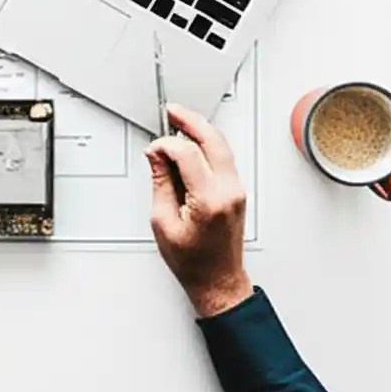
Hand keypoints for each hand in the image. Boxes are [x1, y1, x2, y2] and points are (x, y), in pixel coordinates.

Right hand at [145, 104, 252, 317]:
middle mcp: (228, 191)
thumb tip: (157, 155)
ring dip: (201, 130)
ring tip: (180, 122)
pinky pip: (224, 158)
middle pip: (213, 140)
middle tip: (173, 111)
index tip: (153, 149)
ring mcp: (236, 190)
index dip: (166, 145)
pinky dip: (208, 146)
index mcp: (209, 200)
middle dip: (191, 121)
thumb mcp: (163, 222)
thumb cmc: (192, 262)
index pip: (187, 154)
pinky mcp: (237, 191)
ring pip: (222, 146)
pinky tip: (192, 144)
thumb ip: (160, 183)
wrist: (218, 280)